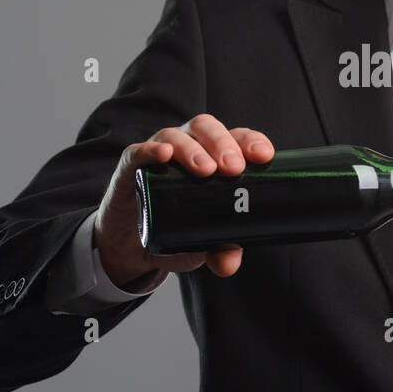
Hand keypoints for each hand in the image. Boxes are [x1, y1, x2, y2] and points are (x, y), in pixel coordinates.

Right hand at [92, 114, 274, 286]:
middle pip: (207, 129)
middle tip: (233, 168)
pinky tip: (163, 154)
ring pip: (176, 136)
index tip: (263, 156)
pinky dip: (151, 150)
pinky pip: (138, 151)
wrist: (128, 243)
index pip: (235, 139)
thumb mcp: (198, 246)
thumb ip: (217, 253)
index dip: (251, 141)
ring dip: (193, 149)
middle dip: (223, 144)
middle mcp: (187, 148)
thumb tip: (230, 262)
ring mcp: (158, 154)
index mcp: (212, 158)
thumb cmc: (172, 229)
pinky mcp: (130, 167)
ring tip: (206, 170)